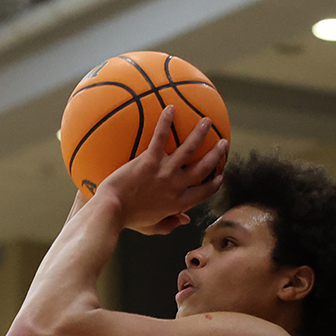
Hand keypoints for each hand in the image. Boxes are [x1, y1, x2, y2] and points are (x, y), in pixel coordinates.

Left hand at [93, 106, 226, 234]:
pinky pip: (160, 137)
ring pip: (189, 149)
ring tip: (207, 121)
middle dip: (216, 155)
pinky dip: (166, 121)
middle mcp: (176, 186)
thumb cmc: (129, 219)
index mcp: (178, 203)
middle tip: (223, 143)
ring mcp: (164, 172)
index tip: (221, 176)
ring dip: (200, 134)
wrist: (112, 210)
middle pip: (203, 168)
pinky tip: (171, 108)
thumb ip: (170, 224)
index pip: (203, 193)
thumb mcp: (152, 227)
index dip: (214, 185)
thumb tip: (185, 221)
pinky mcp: (149, 160)